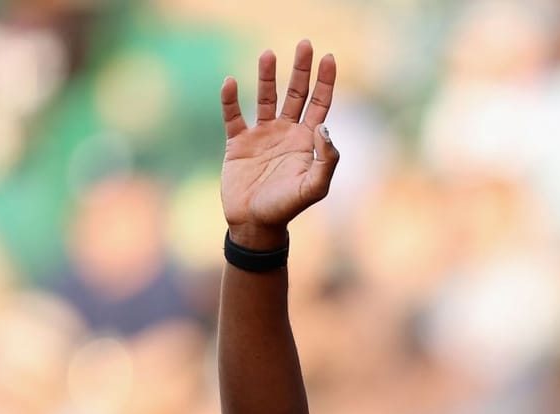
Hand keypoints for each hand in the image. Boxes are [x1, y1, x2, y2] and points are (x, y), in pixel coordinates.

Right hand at [220, 40, 339, 247]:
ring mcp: (261, 136)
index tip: (329, 57)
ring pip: (265, 98)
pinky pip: (233, 116)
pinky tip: (232, 82)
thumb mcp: (314, 187)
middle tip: (305, 44)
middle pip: (296, 94)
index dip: (326, 82)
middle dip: (301, 69)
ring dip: (267, 76)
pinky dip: (231, 100)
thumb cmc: (287, 208)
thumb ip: (326, 159)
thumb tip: (324, 127)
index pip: (320, 105)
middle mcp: (286, 133)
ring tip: (268, 54)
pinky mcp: (237, 143)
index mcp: (307, 142)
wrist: (255, 224)